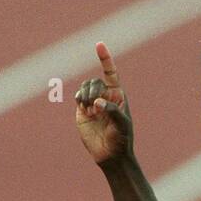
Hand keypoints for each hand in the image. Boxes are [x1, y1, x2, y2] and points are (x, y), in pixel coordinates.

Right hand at [75, 42, 132, 164]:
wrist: (110, 155)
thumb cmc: (121, 140)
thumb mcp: (122, 124)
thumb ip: (112, 110)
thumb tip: (98, 102)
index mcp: (118, 95)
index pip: (111, 72)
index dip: (105, 58)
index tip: (99, 44)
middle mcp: (105, 96)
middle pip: (94, 81)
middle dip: (94, 91)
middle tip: (97, 107)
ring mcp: (93, 103)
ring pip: (85, 88)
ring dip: (87, 97)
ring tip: (92, 111)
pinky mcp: (83, 110)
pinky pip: (78, 97)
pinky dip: (81, 100)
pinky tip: (86, 110)